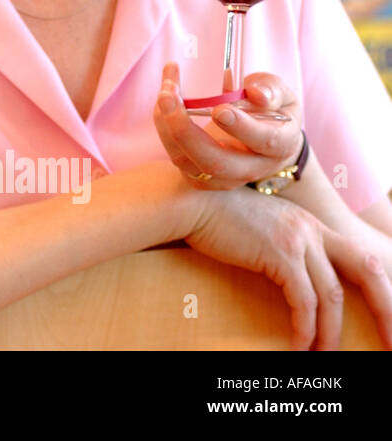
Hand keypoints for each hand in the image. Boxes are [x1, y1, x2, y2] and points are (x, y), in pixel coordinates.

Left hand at [153, 62, 303, 189]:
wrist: (267, 142)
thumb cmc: (273, 112)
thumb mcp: (282, 95)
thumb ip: (271, 90)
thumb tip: (256, 93)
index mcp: (279, 145)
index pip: (263, 141)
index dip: (241, 127)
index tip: (219, 109)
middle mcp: (250, 168)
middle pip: (215, 161)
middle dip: (185, 130)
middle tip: (168, 97)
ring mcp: (221, 177)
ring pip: (186, 160)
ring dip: (167, 125)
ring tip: (164, 92)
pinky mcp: (199, 175)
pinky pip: (176, 155)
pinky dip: (164, 127)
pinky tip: (163, 102)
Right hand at [186, 186, 391, 349]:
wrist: (186, 201)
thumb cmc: (212, 217)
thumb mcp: (258, 227)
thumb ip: (280, 245)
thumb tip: (289, 282)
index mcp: (310, 223)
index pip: (359, 258)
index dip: (377, 289)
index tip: (381, 317)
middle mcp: (311, 228)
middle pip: (368, 270)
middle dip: (386, 308)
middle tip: (391, 342)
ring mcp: (297, 239)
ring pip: (332, 296)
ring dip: (331, 333)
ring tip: (325, 356)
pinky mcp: (279, 254)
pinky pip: (304, 302)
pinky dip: (304, 329)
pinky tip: (298, 346)